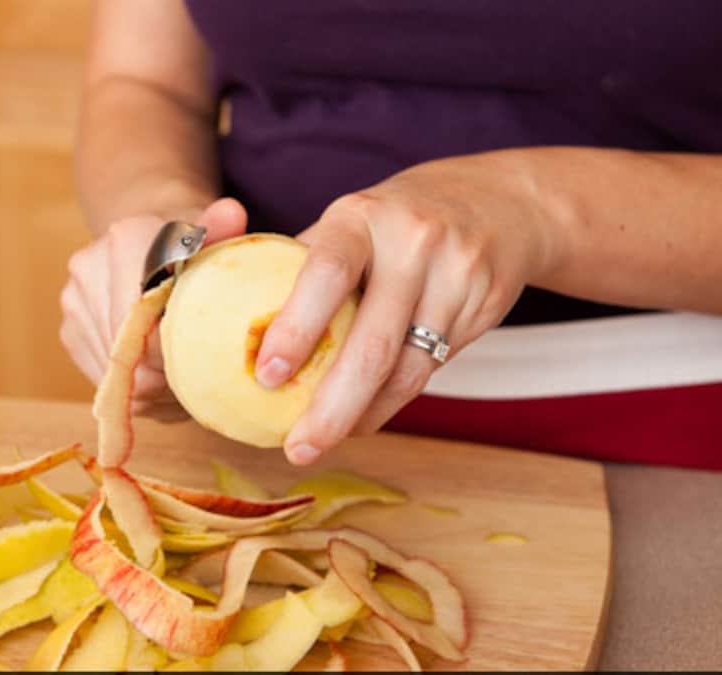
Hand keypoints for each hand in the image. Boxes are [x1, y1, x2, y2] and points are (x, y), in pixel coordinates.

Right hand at [60, 198, 247, 415]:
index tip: (205, 362)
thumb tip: (231, 213)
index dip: (178, 350)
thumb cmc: (192, 246)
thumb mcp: (214, 236)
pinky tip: (157, 374)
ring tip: (181, 375)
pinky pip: (103, 377)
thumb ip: (223, 229)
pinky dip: (134, 386)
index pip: (148, 317)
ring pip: (116, 372)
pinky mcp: (69, 331)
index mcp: (125, 240)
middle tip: (199, 377)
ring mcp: (73, 302)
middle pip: (129, 351)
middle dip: (165, 373)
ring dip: (151, 385)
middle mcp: (88, 268)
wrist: (152, 241)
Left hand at [253, 154, 558, 463]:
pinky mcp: (484, 308)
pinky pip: (429, 371)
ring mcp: (456, 276)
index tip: (266, 376)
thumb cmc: (396, 218)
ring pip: (406, 369)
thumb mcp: (350, 220)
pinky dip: (391, 402)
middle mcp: (413, 242)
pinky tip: (362, 417)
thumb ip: (301, 266)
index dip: (296, 328)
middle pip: (372, 343)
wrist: (503, 202)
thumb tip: (239, 328)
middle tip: (296, 449)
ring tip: (322, 442)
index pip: (326, 275)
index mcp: (361, 215)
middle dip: (331, 407)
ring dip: (361, 416)